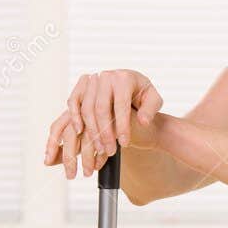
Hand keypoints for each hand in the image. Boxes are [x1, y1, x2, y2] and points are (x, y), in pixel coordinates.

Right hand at [43, 70, 163, 177]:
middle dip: (105, 133)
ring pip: (87, 108)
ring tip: (100, 149)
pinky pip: (74, 101)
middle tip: (111, 151)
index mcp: (124, 78)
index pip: (121, 105)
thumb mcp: (153, 100)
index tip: (125, 144)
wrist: (129, 86)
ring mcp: (92, 81)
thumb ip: (150, 110)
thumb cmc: (142, 95)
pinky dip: (75, 116)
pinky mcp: (82, 87)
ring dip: (92, 131)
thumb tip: (143, 121)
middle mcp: (106, 76)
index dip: (122, 126)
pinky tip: (79, 132)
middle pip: (101, 108)